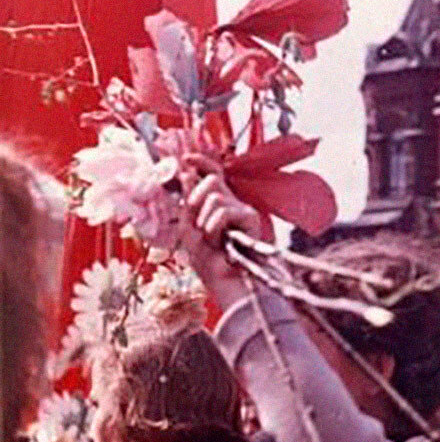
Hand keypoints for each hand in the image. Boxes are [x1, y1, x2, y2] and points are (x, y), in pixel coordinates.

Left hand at [177, 161, 266, 307]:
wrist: (225, 282)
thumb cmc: (208, 261)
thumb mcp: (189, 228)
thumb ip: (188, 202)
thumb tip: (186, 174)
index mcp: (216, 203)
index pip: (213, 173)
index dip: (201, 162)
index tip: (186, 158)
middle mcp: (231, 202)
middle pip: (212, 179)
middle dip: (197, 198)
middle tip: (198, 224)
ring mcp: (241, 209)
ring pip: (214, 196)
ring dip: (204, 221)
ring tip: (212, 240)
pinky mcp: (250, 218)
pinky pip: (222, 211)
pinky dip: (214, 228)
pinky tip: (221, 243)